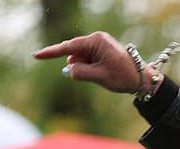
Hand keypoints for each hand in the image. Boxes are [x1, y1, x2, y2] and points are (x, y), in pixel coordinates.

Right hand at [34, 32, 153, 96]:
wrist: (143, 78)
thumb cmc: (124, 77)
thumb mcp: (100, 77)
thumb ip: (81, 73)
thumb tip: (68, 70)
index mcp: (96, 41)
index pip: (68, 47)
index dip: (51, 52)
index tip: (36, 55)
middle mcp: (96, 39)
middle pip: (74, 53)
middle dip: (79, 66)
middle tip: (95, 75)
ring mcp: (98, 44)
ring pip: (79, 58)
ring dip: (85, 68)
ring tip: (102, 74)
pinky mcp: (100, 50)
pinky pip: (86, 60)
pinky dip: (89, 68)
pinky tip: (102, 72)